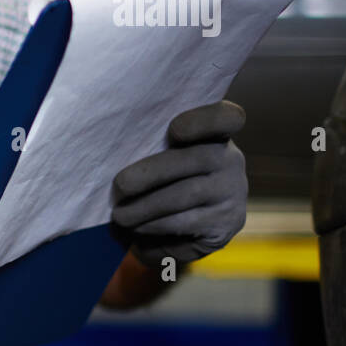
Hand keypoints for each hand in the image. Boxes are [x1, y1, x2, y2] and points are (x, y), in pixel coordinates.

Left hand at [111, 100, 247, 267]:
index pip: (225, 117)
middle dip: (152, 173)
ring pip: (187, 194)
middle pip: (196, 159)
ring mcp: (233, 192)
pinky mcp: (227, 224)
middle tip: (120, 186)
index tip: (175, 130)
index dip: (202, 121)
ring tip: (119, 216)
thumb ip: (149, 145)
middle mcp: (231, 159)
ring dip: (146, 207)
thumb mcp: (156, 156)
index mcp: (214, 133)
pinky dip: (155, 226)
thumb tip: (112, 148)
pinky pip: (186, 223)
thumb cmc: (158, 177)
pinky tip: (136, 228)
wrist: (180, 225)